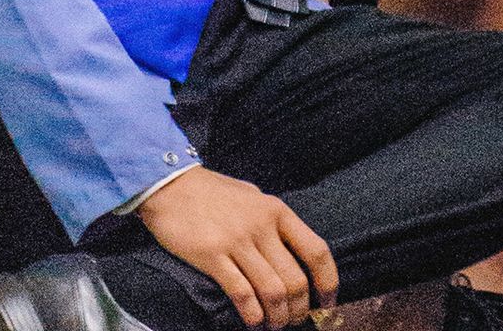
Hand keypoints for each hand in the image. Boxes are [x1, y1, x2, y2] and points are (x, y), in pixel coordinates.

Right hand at [137, 168, 336, 327]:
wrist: (174, 186)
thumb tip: (290, 250)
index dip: (327, 281)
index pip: (316, 250)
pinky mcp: (213, 256)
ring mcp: (238, 241)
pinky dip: (252, 314)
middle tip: (294, 321)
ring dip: (277, 317)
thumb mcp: (254, 198)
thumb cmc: (215, 194)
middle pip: (295, 279)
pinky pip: (242, 293)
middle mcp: (263, 226)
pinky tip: (254, 323)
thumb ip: (272, 221)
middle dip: (299, 309)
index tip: (328, 302)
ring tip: (274, 326)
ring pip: (272, 290)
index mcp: (278, 211)